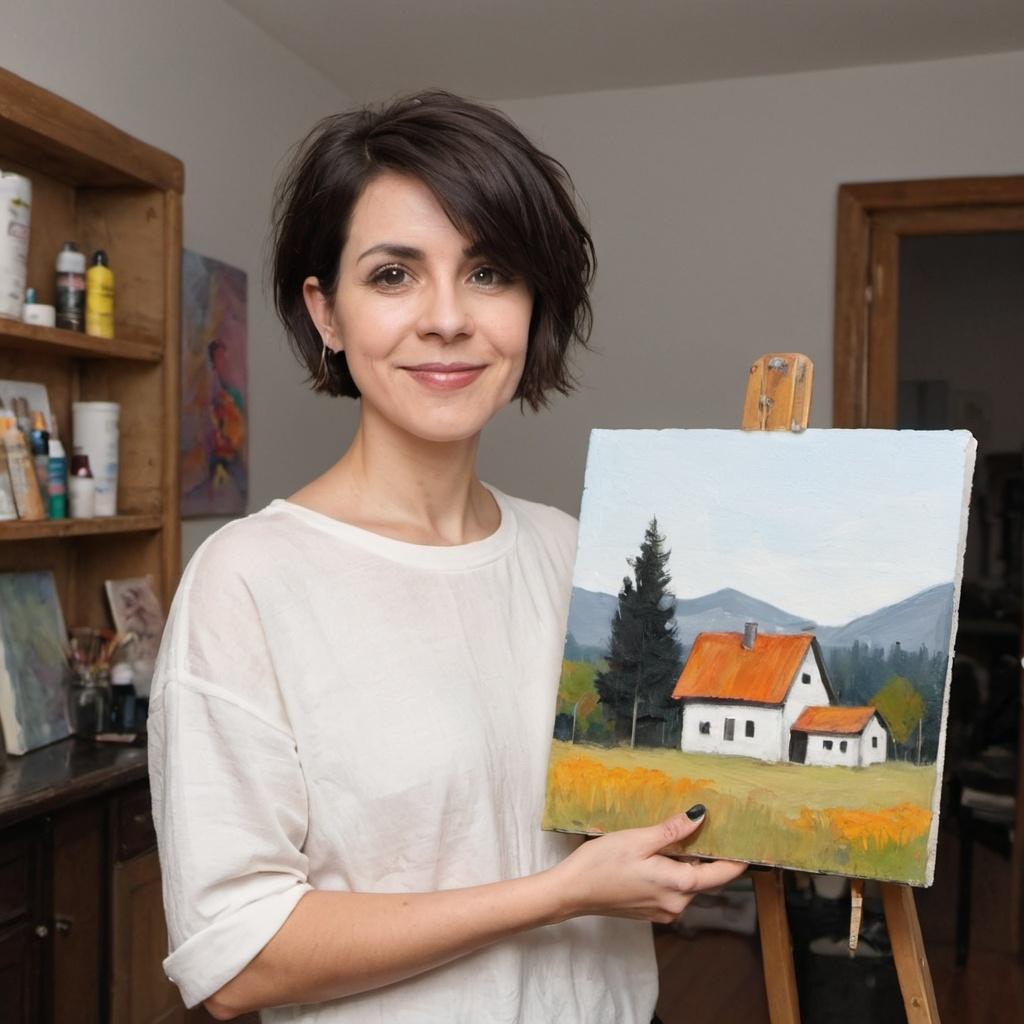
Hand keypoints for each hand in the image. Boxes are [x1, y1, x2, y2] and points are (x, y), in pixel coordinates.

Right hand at [550, 806, 748, 924]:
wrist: (572, 892)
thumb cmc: (601, 864)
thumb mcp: (638, 840)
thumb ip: (672, 831)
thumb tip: (700, 817)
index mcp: (677, 886)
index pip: (720, 875)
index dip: (737, 860)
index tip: (750, 845)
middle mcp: (675, 905)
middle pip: (703, 878)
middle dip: (704, 854)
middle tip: (705, 825)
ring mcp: (663, 911)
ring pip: (686, 883)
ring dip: (684, 862)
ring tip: (673, 836)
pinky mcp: (651, 911)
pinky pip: (672, 889)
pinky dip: (671, 871)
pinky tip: (656, 854)